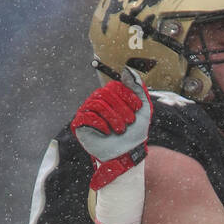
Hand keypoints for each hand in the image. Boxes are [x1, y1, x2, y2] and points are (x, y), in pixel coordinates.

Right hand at [71, 68, 151, 189]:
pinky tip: (107, 132)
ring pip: (97, 103)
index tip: (137, 108)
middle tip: (129, 123)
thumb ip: (138, 88)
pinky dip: (100, 123)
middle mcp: (97, 100)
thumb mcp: (143, 110)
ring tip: (119, 130)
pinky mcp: (80, 124)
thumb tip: (126, 69)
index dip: (127, 96)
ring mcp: (87, 111)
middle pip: (105, 93)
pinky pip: (87, 116)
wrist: (127, 155)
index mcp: (111, 96)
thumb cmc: (135, 134)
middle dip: (121, 109)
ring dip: (113, 118)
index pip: (115, 86)